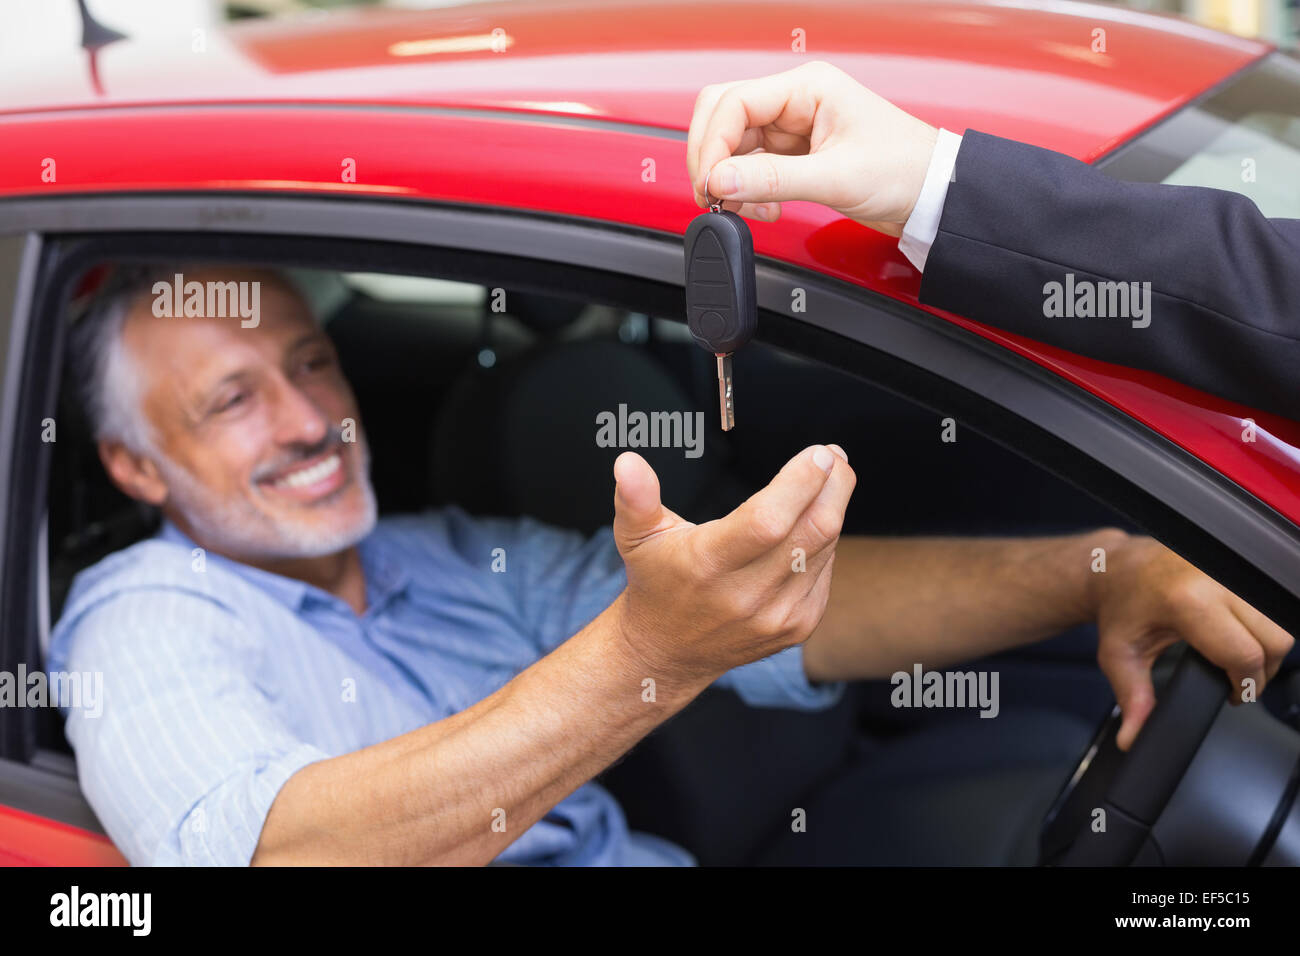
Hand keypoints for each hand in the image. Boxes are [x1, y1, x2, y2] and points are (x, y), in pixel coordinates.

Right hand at [610, 444, 854, 684]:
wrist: (669, 650)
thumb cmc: (657, 582)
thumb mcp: (636, 536)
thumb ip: (635, 497)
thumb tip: (627, 462)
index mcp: (707, 565)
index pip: (768, 521)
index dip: (801, 483)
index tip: (818, 452)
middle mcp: (746, 595)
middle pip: (812, 531)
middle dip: (834, 484)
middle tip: (832, 454)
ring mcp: (777, 615)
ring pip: (825, 547)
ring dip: (834, 506)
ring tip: (829, 477)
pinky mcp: (799, 626)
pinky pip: (826, 570)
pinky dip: (825, 539)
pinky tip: (811, 521)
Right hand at [687, 60, 937, 235]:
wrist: (931, 194)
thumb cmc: (904, 169)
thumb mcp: (835, 177)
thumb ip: (771, 180)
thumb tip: (721, 181)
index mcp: (807, 87)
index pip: (733, 103)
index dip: (713, 145)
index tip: (712, 184)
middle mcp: (795, 101)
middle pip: (722, 117)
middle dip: (712, 158)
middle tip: (714, 195)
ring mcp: (792, 128)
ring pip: (733, 146)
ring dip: (729, 180)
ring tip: (746, 208)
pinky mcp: (794, 155)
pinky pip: (750, 167)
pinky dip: (745, 190)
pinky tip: (760, 208)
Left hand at [1091, 532, 1294, 749]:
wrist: (1120, 567)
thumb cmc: (1121, 607)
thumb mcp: (1119, 655)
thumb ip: (1132, 698)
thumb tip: (1132, 739)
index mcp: (1188, 601)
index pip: (1244, 654)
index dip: (1243, 685)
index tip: (1230, 695)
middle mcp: (1216, 579)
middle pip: (1274, 641)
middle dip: (1261, 671)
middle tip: (1234, 680)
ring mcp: (1231, 569)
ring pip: (1281, 623)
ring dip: (1268, 649)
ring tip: (1236, 658)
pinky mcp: (1239, 565)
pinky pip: (1272, 605)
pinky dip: (1264, 626)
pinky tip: (1239, 634)